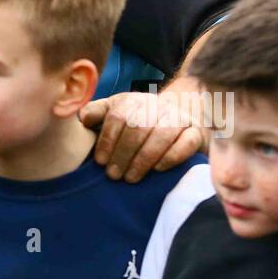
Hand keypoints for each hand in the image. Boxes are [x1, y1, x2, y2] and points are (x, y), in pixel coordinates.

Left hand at [80, 90, 204, 181]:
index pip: (118, 116)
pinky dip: (171, 157)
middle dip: (123, 153)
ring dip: (143, 159)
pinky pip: (185, 143)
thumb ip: (97, 113)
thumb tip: (82, 119)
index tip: (100, 161)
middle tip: (113, 175)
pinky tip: (157, 170)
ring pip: (161, 135)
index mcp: (132, 100)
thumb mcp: (115, 113)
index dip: (107, 139)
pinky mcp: (195, 133)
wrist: (179, 118)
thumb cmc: (138, 121)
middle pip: (138, 127)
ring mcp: (178, 118)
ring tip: (131, 178)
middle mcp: (156, 106)